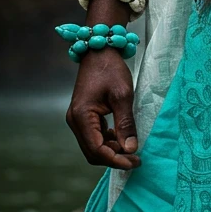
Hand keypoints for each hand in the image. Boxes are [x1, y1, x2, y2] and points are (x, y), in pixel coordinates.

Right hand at [66, 49, 140, 169]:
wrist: (100, 50)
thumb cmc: (111, 69)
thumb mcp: (123, 95)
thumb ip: (126, 124)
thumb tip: (131, 149)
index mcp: (81, 117)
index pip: (97, 150)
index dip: (116, 160)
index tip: (135, 161)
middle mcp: (74, 121)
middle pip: (92, 153)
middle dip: (114, 158)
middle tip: (136, 158)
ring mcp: (76, 119)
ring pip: (93, 147)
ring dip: (111, 150)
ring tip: (131, 147)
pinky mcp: (82, 116)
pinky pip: (93, 137)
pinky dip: (107, 141)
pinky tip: (121, 136)